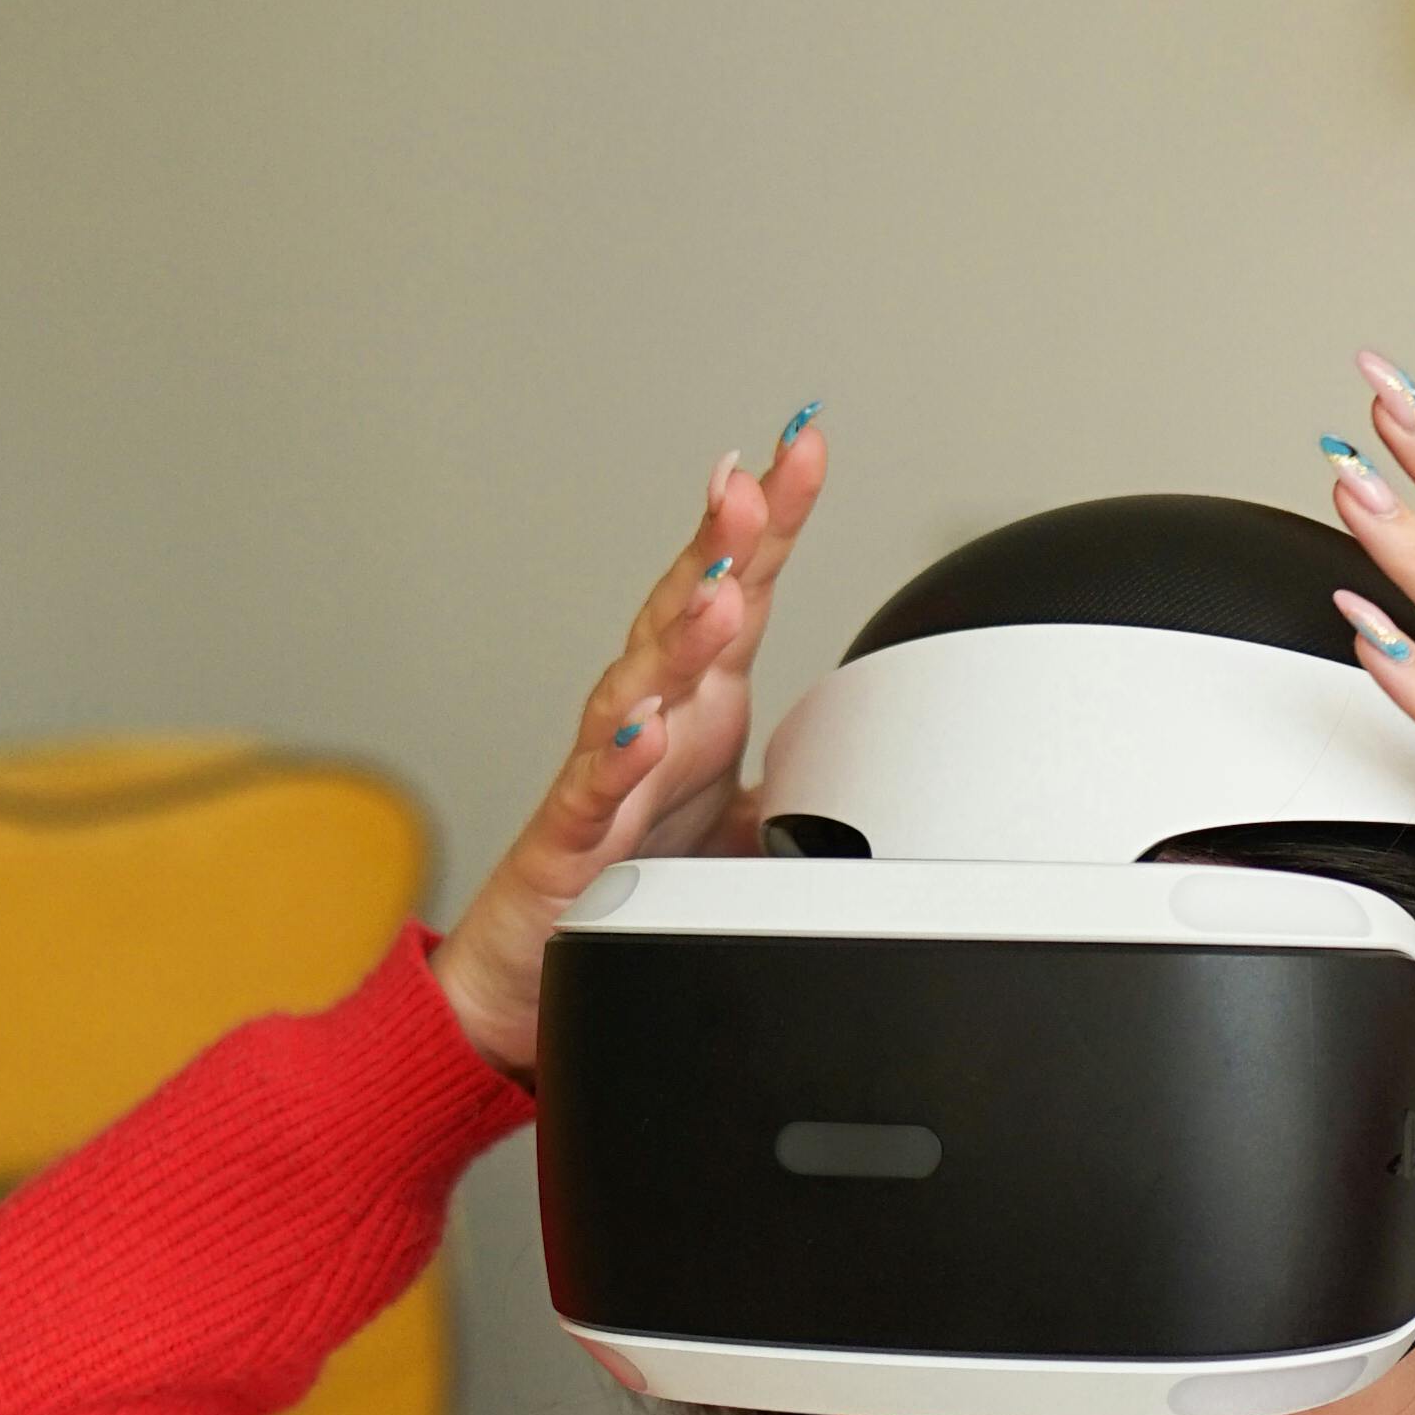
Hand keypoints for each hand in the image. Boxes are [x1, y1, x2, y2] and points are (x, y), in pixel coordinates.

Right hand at [432, 412, 832, 1078]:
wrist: (526, 971)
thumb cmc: (622, 877)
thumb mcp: (749, 829)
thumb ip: (810, 788)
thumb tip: (889, 769)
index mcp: (704, 704)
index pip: (746, 589)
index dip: (775, 518)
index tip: (805, 443)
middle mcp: (659, 719)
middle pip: (692, 609)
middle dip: (723, 542)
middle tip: (752, 481)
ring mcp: (611, 772)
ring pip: (642, 685)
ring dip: (680, 636)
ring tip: (721, 593)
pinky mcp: (573, 839)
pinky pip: (597, 794)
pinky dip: (619, 759)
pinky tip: (645, 728)